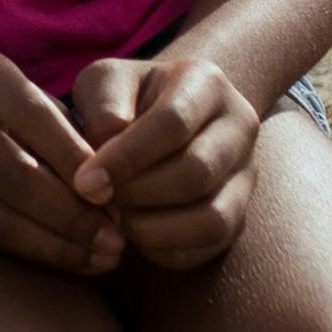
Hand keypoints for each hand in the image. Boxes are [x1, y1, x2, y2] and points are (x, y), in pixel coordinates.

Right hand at [0, 46, 123, 273]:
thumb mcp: (9, 84)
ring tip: (100, 260)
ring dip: (55, 245)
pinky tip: (65, 258)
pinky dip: (28, 250)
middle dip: (73, 217)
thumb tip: (111, 187)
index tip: (118, 195)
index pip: (35, 120)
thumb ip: (55, 124)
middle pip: (15, 178)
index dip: (78, 163)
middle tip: (117, 242)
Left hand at [63, 50, 265, 269]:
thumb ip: (101, 108)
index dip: (126, 158)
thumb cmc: (127, 99)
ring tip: (117, 218)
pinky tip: (135, 233)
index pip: (172, 123)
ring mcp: (246, 174)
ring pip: (213, 218)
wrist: (166, 114)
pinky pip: (210, 246)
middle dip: (138, 194)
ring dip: (153, 229)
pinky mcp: (240, 212)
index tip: (84, 181)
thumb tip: (102, 164)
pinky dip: (166, 249)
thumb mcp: (106, 82)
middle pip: (196, 173)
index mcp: (207, 83)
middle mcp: (240, 126)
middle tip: (100, 199)